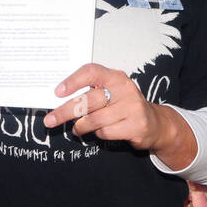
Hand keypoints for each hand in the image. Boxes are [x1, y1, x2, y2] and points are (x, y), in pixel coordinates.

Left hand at [43, 62, 164, 150]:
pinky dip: (97, 134)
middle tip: (51, 120)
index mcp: (116, 77)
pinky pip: (105, 132)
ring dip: (81, 127)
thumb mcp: (112, 92)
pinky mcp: (135, 125)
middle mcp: (125, 89)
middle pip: (88, 100)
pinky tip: (100, 132)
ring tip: (78, 129)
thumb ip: (91, 92)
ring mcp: (132, 108)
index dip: (73, 81)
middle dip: (65, 112)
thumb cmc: (125, 106)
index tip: (58, 92)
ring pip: (94, 120)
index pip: (92, 72)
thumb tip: (60, 100)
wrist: (155, 123)